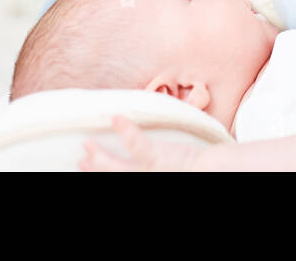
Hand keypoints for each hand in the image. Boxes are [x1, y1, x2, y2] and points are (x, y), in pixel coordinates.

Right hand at [79, 116, 213, 171]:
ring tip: (87, 145)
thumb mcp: (170, 163)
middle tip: (80, 161)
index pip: (121, 172)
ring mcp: (148, 172)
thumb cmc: (197, 165)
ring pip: (117, 167)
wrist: (214, 169)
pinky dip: (126, 131)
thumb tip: (147, 150)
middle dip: (95, 168)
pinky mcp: (156, 160)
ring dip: (100, 158)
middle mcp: (144, 176)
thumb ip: (156, 157)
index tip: (88, 164)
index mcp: (147, 174)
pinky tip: (116, 118)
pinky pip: (137, 146)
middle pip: (114, 174)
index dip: (102, 169)